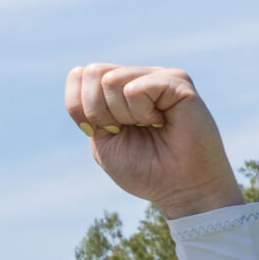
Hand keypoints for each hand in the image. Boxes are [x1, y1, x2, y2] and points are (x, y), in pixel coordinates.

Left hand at [66, 63, 243, 219]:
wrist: (180, 188)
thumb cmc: (144, 169)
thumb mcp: (101, 140)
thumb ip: (85, 109)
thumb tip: (79, 71)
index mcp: (117, 91)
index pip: (79, 76)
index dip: (82, 109)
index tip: (107, 130)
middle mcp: (137, 77)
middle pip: (92, 73)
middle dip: (99, 111)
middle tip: (128, 129)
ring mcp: (158, 76)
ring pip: (111, 80)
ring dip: (123, 115)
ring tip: (149, 126)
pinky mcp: (177, 80)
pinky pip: (135, 88)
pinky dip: (142, 113)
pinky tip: (162, 122)